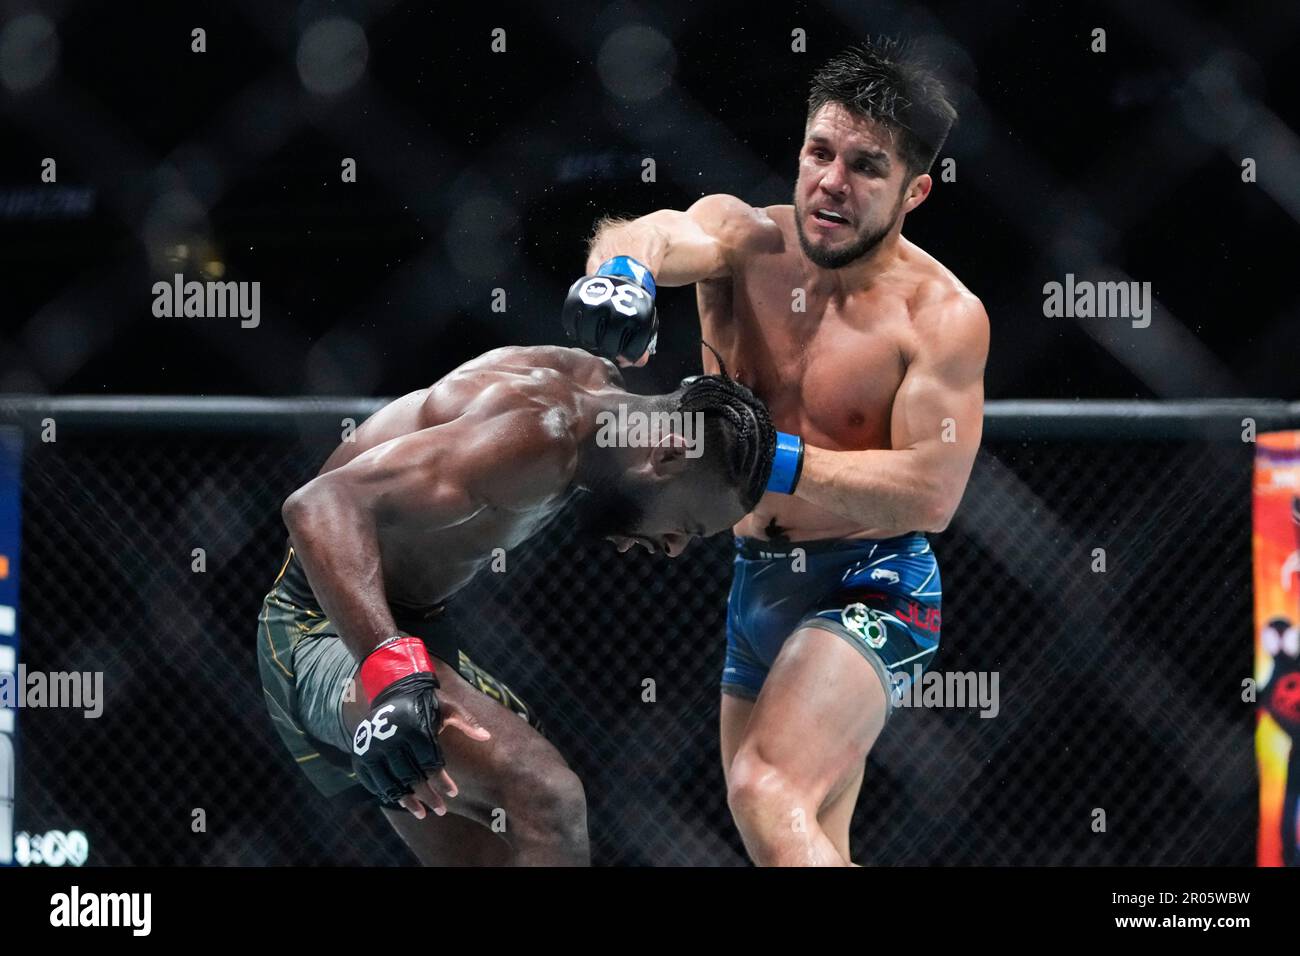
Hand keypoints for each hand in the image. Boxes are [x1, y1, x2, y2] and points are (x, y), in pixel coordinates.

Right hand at [350, 637, 490, 816]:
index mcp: (414, 728)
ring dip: (407, 801)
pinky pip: (372, 780)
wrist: (393, 689)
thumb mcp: (449, 706)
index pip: (430, 763)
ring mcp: (373, 748)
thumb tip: (487, 737)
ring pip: (391, 783)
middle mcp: (391, 739)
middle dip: (428, 796)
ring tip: (422, 813)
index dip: (442, 782)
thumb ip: (467, 721)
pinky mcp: (361, 754)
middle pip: (412, 777)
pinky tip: (401, 801)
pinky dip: (386, 792)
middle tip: (441, 809)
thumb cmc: (427, 701)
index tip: (453, 794)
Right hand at [561, 256, 657, 364]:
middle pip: (609, 347)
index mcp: (638, 316)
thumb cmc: (633, 295)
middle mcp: (616, 309)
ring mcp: (596, 303)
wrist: (624, 262)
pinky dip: (575, 328)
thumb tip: (637, 362)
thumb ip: (640, 342)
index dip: (628, 354)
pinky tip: (582, 325)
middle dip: (610, 347)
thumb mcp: (642, 317)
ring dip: (592, 339)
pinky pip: (571, 323)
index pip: (630, 351)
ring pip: (589, 339)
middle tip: (610, 339)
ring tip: (596, 332)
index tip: (626, 347)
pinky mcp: (578, 296)